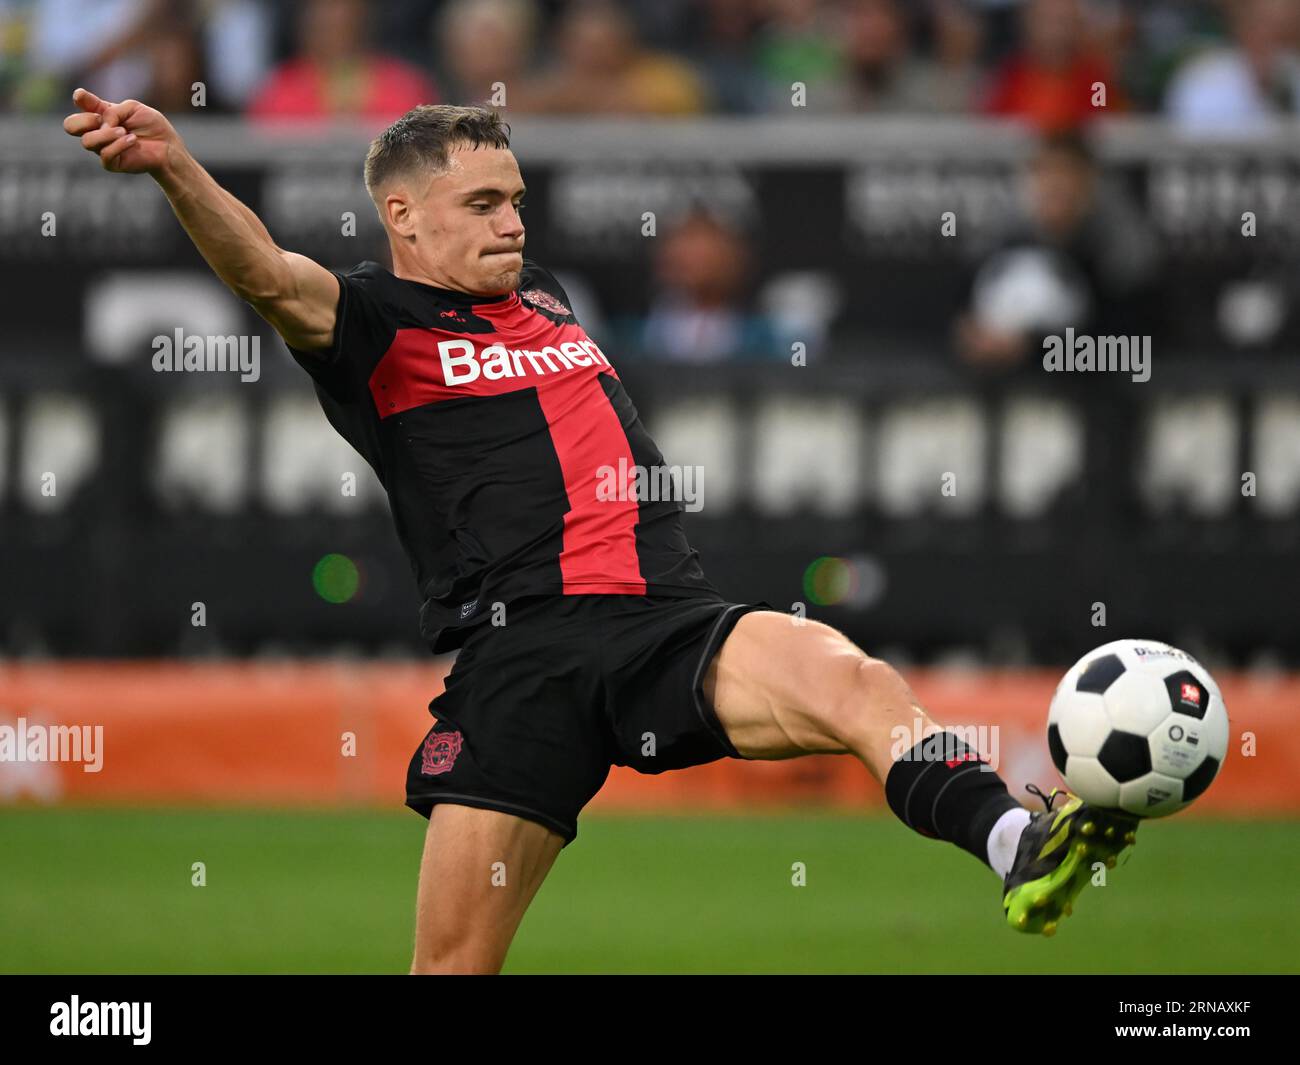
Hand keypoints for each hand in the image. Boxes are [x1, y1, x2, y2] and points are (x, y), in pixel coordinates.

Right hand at [62, 87, 179, 175]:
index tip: (83, 96)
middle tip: (100, 119)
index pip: (80, 105)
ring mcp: (103, 148)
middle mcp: (97, 131)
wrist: (168, 147)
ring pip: (87, 142)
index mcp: (100, 115)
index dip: (80, 99)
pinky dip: (118, 145)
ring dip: (105, 134)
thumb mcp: (132, 108)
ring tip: (124, 131)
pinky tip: (132, 140)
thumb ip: (112, 110)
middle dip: (82, 120)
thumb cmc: (152, 126)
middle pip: (70, 126)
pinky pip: (105, 155)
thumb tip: (99, 122)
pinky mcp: (112, 163)